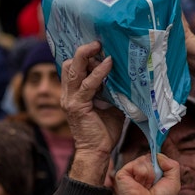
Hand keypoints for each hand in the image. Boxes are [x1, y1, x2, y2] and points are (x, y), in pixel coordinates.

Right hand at [60, 41, 124, 184]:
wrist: (97, 152)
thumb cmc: (104, 131)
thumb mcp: (110, 106)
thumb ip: (111, 91)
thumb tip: (126, 77)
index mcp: (73, 93)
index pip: (73, 67)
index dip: (83, 55)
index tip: (99, 46)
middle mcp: (68, 94)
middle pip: (69, 64)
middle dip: (83, 51)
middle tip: (99, 42)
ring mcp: (70, 99)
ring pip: (73, 70)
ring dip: (87, 55)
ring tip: (100, 46)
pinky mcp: (77, 106)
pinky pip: (88, 84)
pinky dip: (98, 72)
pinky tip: (109, 64)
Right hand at [112, 153, 180, 194]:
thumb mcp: (174, 182)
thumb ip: (172, 165)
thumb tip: (159, 155)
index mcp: (153, 174)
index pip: (157, 158)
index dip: (161, 163)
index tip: (161, 176)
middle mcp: (141, 172)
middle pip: (151, 157)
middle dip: (156, 170)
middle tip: (153, 184)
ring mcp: (132, 172)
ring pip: (145, 159)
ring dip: (150, 174)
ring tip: (146, 186)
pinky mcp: (123, 173)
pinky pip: (137, 164)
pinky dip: (142, 174)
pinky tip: (139, 185)